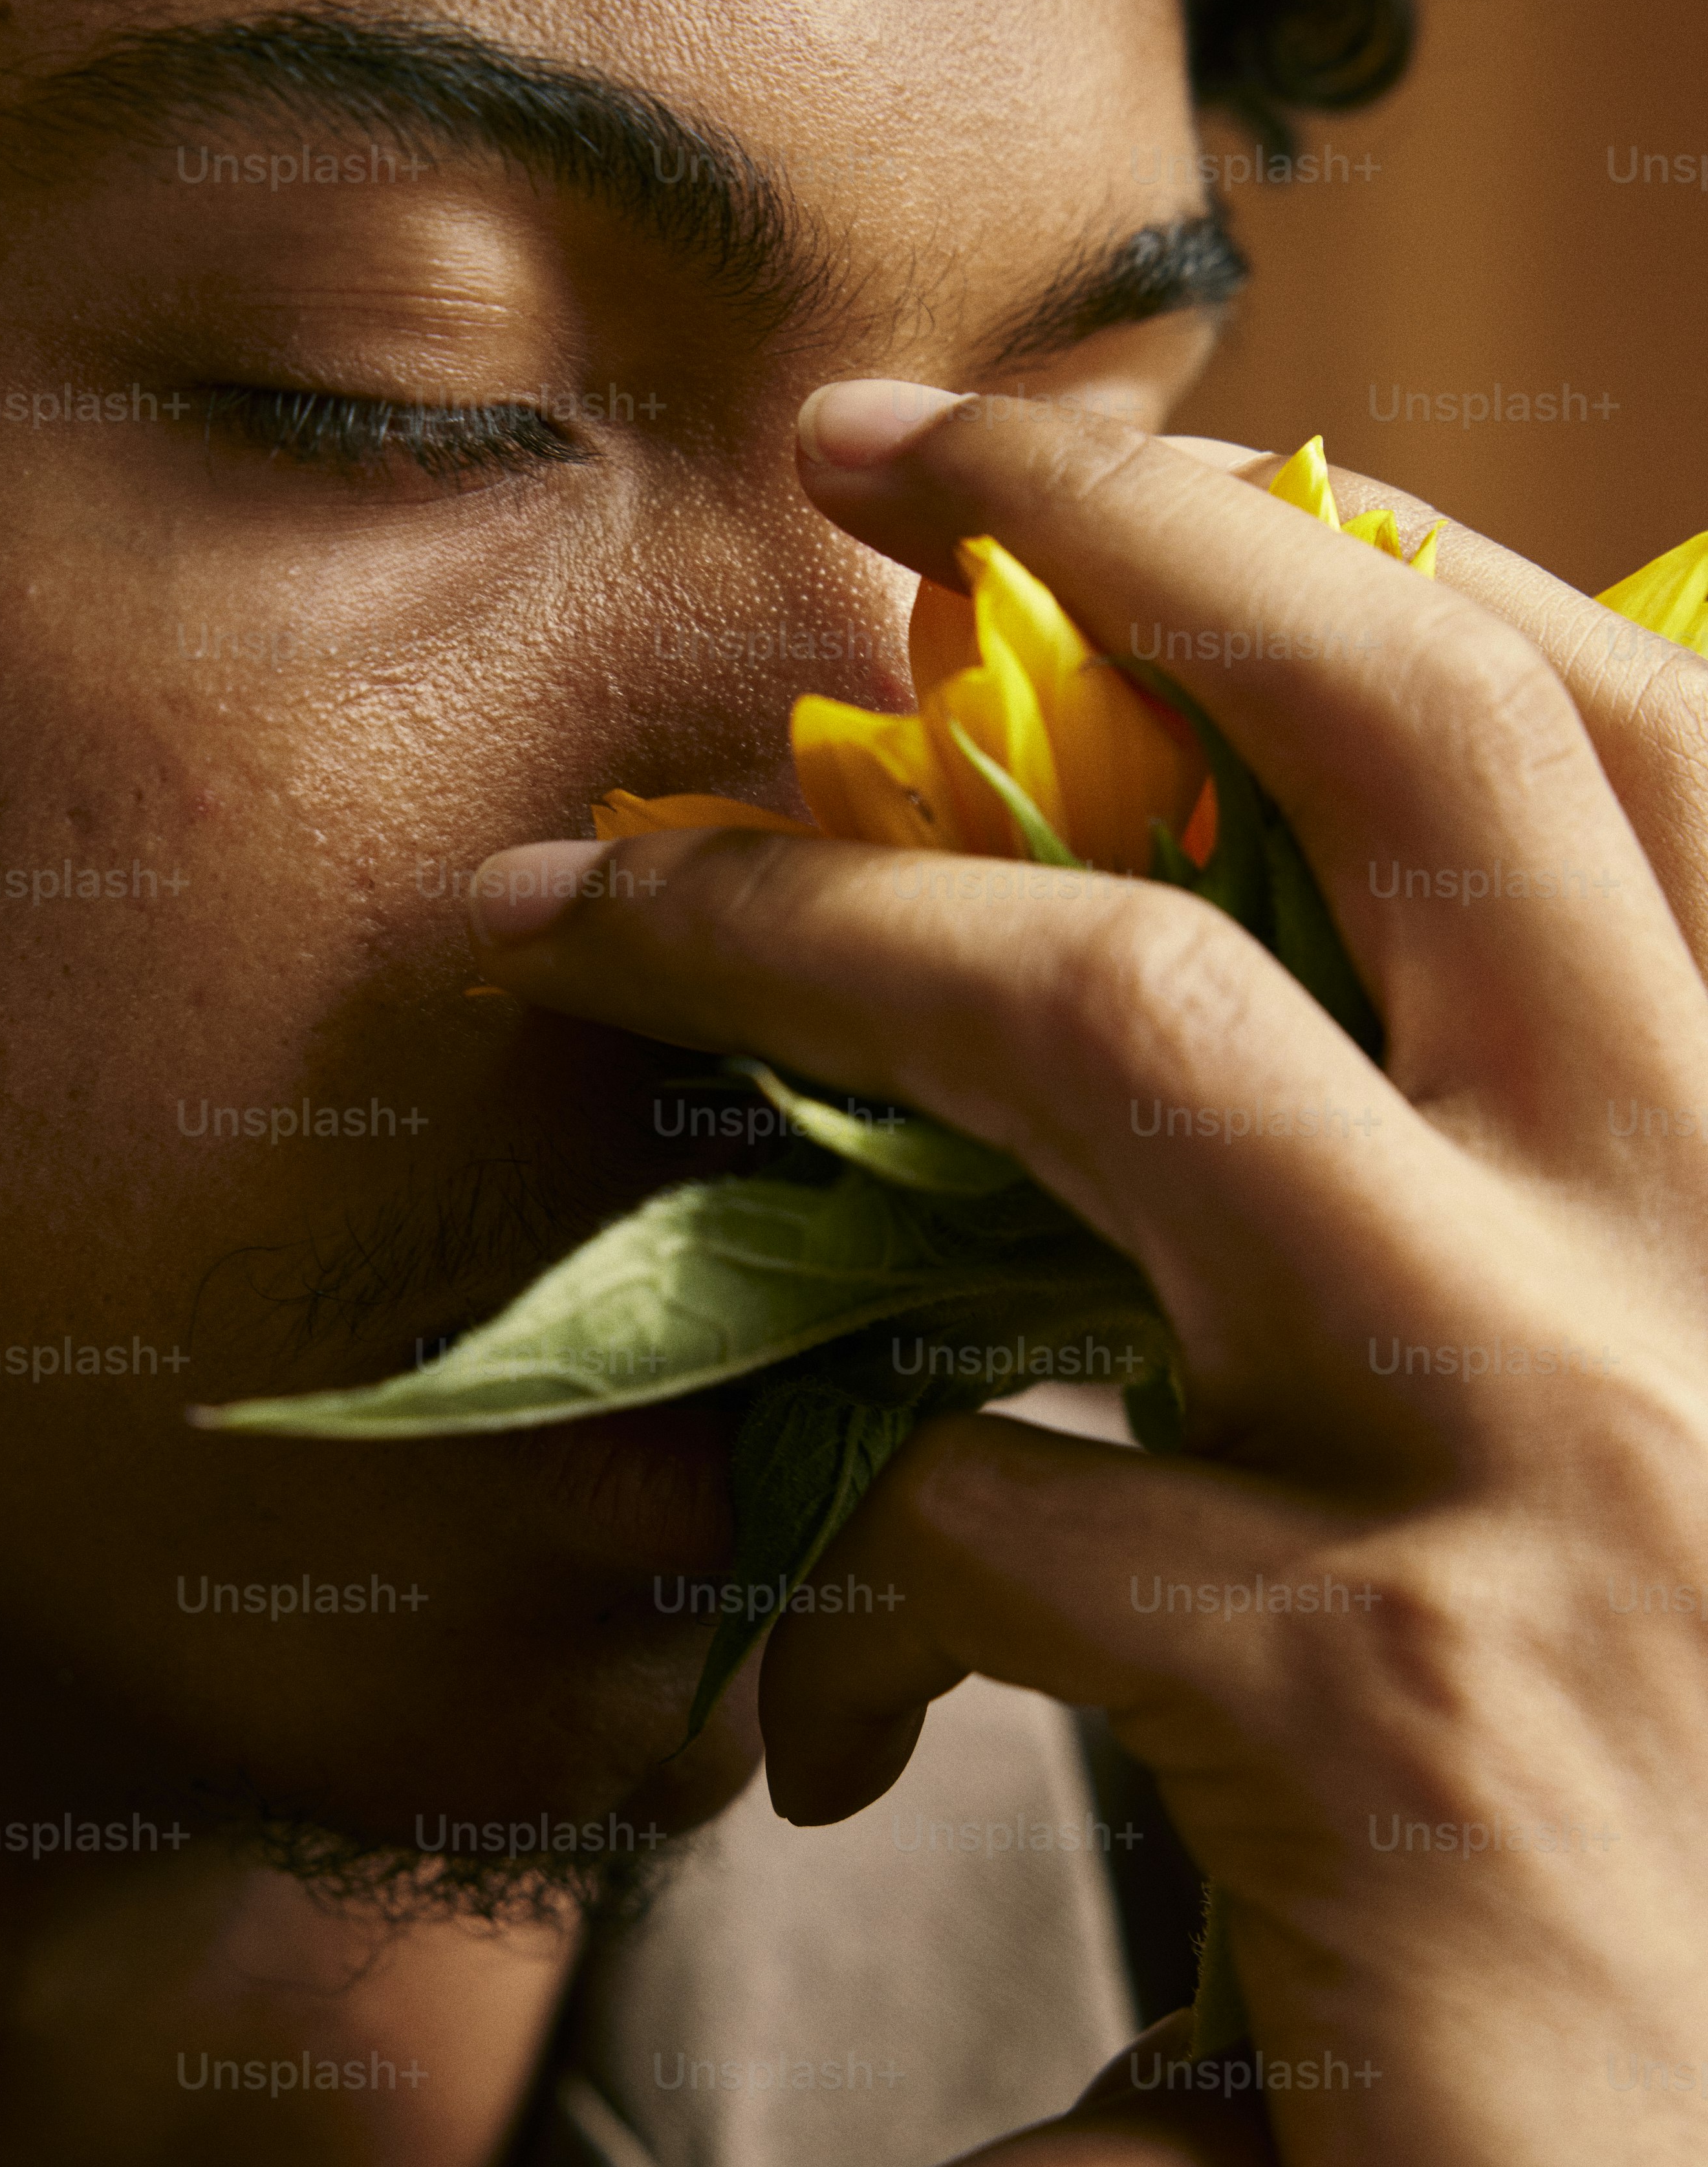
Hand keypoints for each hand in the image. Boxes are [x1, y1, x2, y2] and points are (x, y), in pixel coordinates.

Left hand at [466, 387, 1707, 2166]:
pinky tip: (788, 1584)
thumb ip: (1543, 1253)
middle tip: (850, 443)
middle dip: (1118, 543)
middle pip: (1406, 762)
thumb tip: (1258, 1045)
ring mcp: (1566, 1466)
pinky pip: (984, 1491)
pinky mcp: (1375, 1724)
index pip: (1649, 736)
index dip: (1385, 560)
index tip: (1159, 456)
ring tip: (571, 909)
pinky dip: (833, 1510)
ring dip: (803, 935)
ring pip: (1122, 1038)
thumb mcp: (1692, 1494)